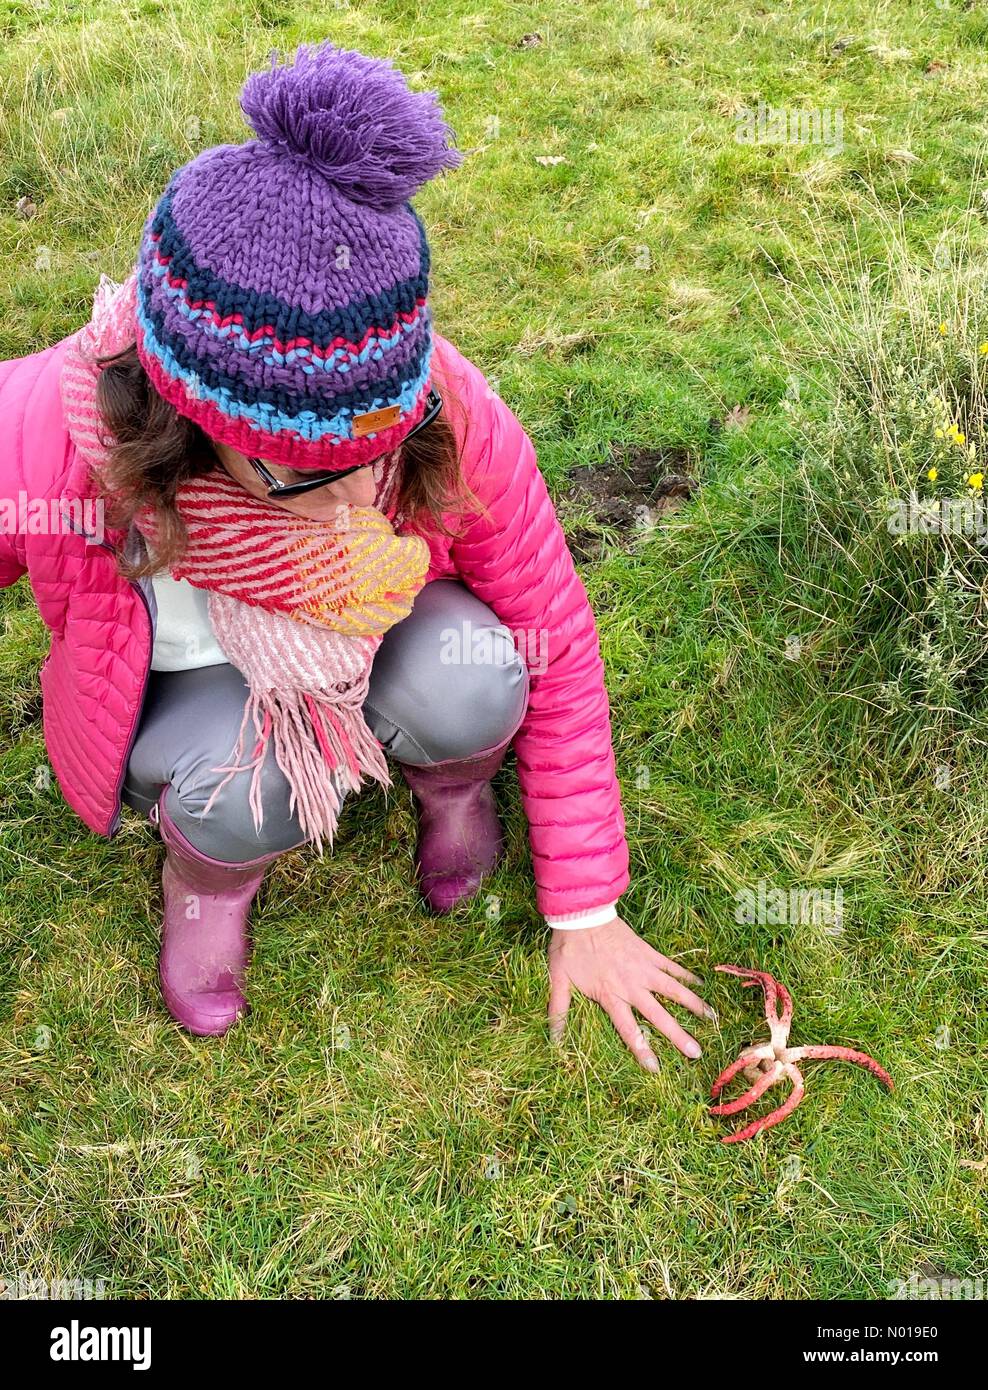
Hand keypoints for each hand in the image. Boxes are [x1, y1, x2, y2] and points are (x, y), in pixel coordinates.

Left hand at [547, 916, 713, 1072]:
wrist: (582, 914)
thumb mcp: (559, 980)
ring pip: (673, 990)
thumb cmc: (569, 949)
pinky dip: (687, 976)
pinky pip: (672, 966)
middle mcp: (632, 984)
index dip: (642, 1050)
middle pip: (659, 1015)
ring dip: (693, 1004)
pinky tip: (701, 985)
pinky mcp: (649, 952)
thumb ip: (558, 1010)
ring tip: (713, 1018)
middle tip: (696, 1053)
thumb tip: (552, 1038)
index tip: (656, 1069)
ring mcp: (643, 967)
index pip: (629, 1029)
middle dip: (678, 1035)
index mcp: (610, 995)